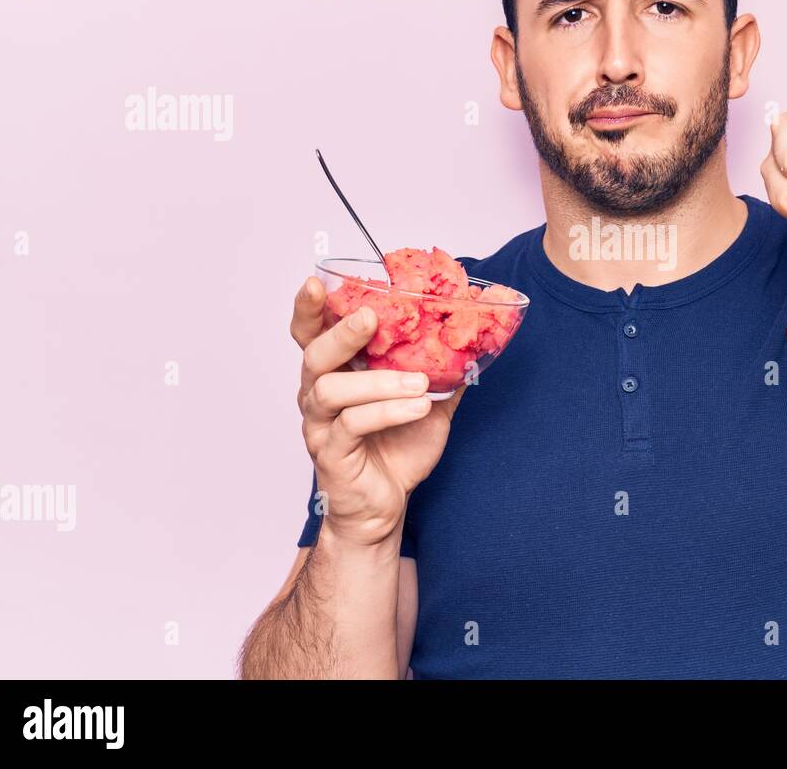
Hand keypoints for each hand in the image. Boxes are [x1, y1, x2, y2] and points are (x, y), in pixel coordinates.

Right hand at [290, 277, 465, 547]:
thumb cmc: (398, 449)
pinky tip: (418, 407)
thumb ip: (445, 371)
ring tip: (420, 382)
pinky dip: (387, 412)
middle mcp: (318, 393)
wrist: (386, 505)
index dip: (310, 307)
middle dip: (339, 331)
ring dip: (378, 380)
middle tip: (370, 317)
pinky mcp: (331, 454)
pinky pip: (351, 425)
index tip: (317, 281)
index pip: (311, 332)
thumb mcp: (429, 402)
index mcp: (337, 372)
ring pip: (330, 389)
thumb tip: (477, 339)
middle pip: (312, 354)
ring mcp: (320, 425)